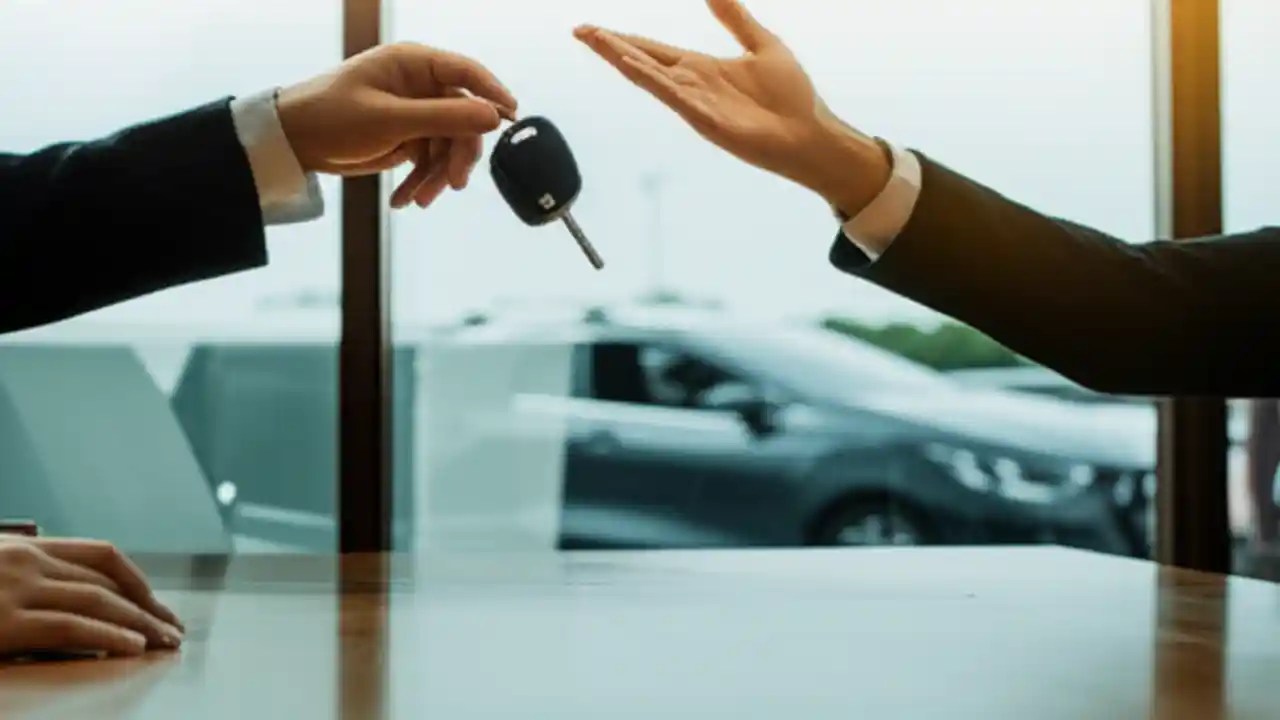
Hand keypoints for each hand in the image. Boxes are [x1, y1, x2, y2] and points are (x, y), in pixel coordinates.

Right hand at [0, 537, 183, 657]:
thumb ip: (28, 572)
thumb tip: (65, 590)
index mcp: (26, 546)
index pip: (100, 555)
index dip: (136, 580)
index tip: (156, 602)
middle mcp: (28, 561)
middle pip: (106, 582)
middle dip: (146, 607)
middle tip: (172, 627)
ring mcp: (17, 589)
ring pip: (98, 601)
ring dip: (140, 622)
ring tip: (166, 640)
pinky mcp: (5, 623)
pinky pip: (71, 628)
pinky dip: (109, 636)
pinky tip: (134, 647)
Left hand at [276, 42, 518, 209]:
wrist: (292, 143)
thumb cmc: (332, 118)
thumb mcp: (390, 120)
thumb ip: (444, 118)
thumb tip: (494, 117)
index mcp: (413, 64)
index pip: (466, 72)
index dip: (492, 93)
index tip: (512, 117)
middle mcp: (418, 85)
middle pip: (463, 118)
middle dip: (458, 154)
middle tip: (454, 184)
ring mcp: (414, 113)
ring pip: (448, 145)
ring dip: (438, 175)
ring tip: (420, 200)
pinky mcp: (407, 138)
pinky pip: (430, 160)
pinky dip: (422, 181)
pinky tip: (406, 200)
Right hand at [575, 0, 889, 217]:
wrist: (810, 132)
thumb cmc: (792, 97)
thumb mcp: (762, 44)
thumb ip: (735, 19)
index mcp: (701, 68)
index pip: (653, 50)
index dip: (624, 39)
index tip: (594, 29)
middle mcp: (692, 86)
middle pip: (642, 61)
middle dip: (611, 46)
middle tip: (580, 30)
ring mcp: (696, 104)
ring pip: (650, 77)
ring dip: (622, 58)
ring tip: (596, 41)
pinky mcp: (706, 119)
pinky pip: (674, 95)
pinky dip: (652, 79)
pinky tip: (632, 65)